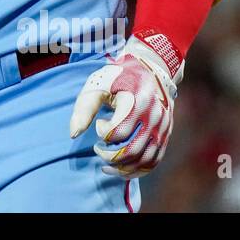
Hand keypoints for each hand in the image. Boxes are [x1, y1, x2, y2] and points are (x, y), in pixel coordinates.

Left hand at [68, 33, 182, 177]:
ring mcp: (162, 128)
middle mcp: (152, 116)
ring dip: (122, 168)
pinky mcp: (165, 135)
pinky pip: (154, 161)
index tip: (100, 123)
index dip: (103, 132)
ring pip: (143, 160)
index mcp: (135, 101)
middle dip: (109, 156)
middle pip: (131, 150)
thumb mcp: (98, 85)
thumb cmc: (117, 78)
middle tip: (97, 149)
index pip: (118, 131)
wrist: (150, 69)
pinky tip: (122, 170)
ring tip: (106, 164)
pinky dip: (137, 170)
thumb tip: (74, 134)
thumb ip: (84, 108)